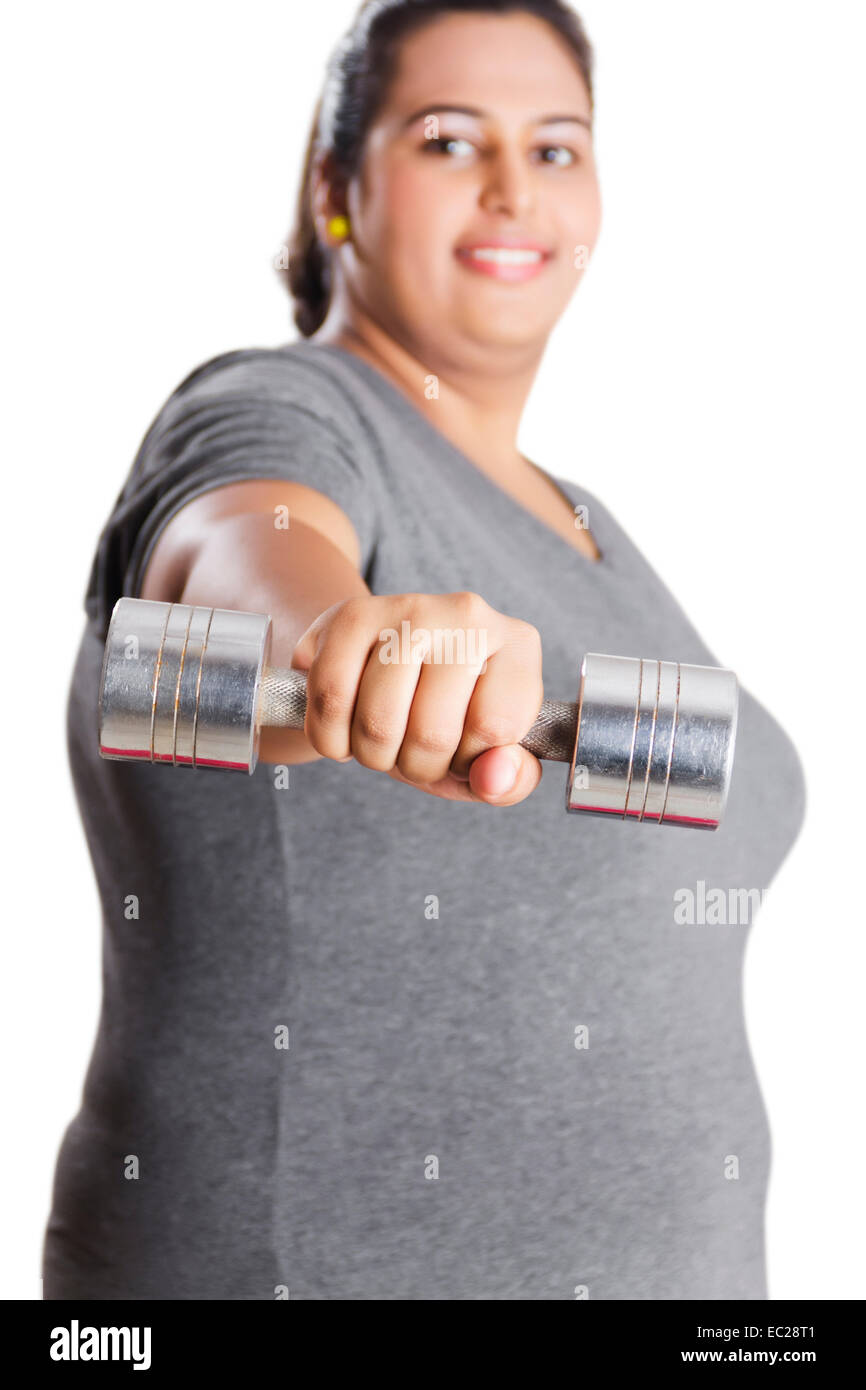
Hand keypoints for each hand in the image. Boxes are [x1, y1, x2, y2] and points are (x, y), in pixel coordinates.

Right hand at [291, 591, 543, 805]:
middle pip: (431, 733)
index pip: (493, 729)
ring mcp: (411, 607)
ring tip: (381, 737)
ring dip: (370, 754)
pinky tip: (345, 725)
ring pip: (377, 720)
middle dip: (414, 765)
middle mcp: (471, 615)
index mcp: (517, 647)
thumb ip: (509, 779)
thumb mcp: (484, 757)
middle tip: (412, 747)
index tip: (459, 748)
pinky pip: (330, 698)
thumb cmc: (443, 715)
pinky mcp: (353, 613)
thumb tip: (493, 778)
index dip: (466, 759)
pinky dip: (330, 736)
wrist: (377, 665)